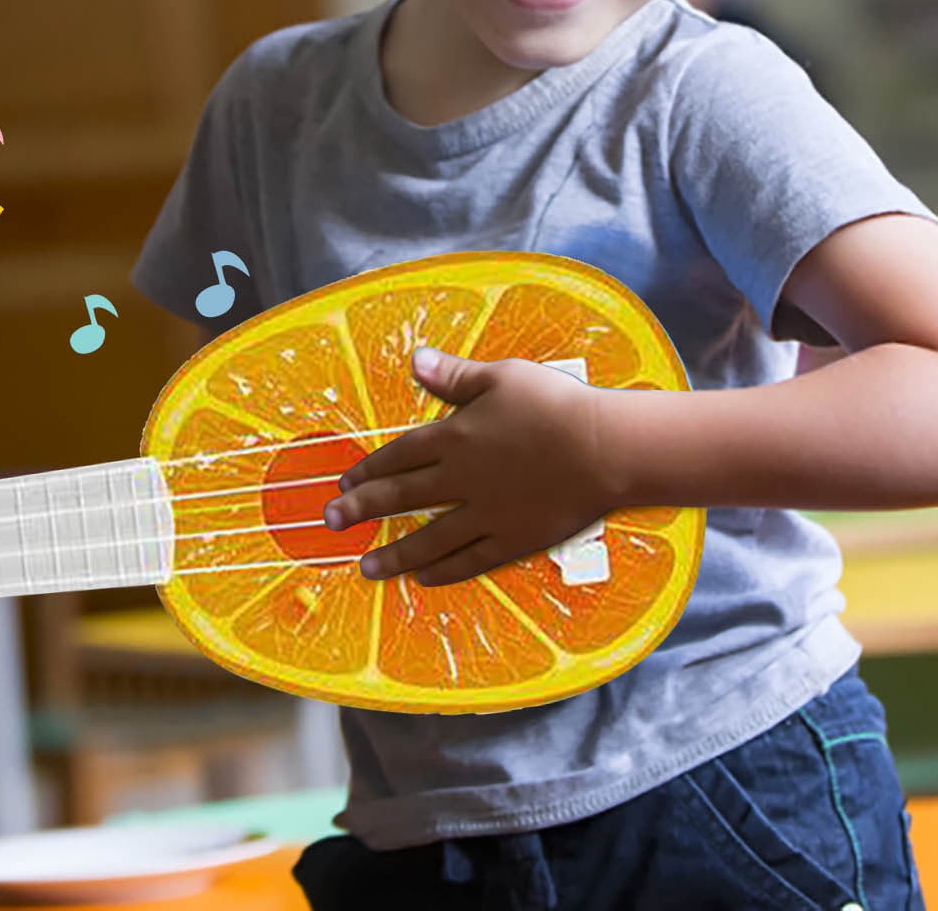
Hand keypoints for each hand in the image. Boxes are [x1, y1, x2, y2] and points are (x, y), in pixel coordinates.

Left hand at [321, 347, 614, 586]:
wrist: (605, 449)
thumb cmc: (555, 406)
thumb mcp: (501, 377)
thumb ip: (453, 375)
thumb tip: (415, 358)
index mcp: (456, 436)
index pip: (400, 454)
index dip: (369, 468)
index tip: (344, 480)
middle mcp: (462, 478)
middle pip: (401, 496)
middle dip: (362, 510)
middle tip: (332, 523)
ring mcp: (487, 514)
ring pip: (429, 539)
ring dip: (393, 554)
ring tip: (365, 568)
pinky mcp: (514, 539)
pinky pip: (471, 560)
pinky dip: (444, 571)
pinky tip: (424, 579)